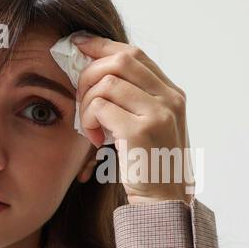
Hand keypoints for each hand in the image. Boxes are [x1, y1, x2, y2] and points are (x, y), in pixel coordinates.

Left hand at [72, 34, 194, 205]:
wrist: (162, 202)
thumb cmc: (146, 166)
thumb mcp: (143, 126)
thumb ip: (129, 100)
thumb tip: (93, 70)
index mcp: (171, 93)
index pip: (133, 53)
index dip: (102, 45)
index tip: (77, 45)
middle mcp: (170, 98)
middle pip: (120, 59)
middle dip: (89, 74)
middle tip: (79, 100)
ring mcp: (159, 112)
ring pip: (107, 82)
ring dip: (87, 103)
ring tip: (90, 127)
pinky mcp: (142, 130)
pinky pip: (101, 107)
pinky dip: (89, 120)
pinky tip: (95, 140)